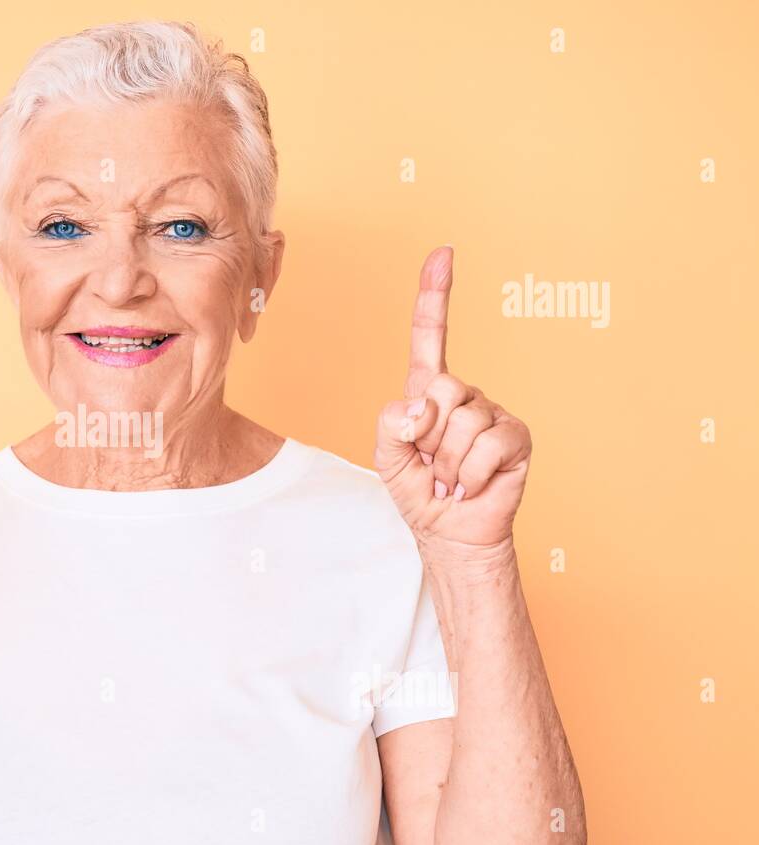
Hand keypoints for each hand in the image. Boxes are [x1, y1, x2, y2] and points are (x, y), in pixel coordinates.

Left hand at [374, 247, 530, 553]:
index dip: (434, 295)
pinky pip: (488, 444)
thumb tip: (428, 404)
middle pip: (443, 388)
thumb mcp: (388, 455)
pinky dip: (470, 472)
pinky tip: (471, 484)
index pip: (430, 337)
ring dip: (447, 461)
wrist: (449, 531)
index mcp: (428, 392)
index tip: (443, 253)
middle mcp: (464, 396)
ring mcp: (493, 414)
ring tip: (449, 478)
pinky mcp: (517, 438)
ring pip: (464, 421)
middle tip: (429, 464)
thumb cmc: (418, 490)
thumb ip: (394, 421)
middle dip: (428, 436)